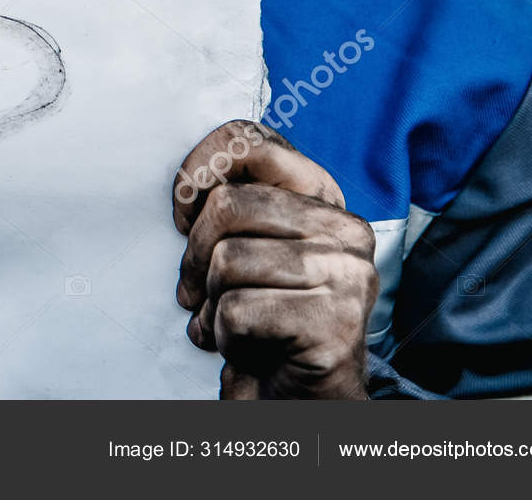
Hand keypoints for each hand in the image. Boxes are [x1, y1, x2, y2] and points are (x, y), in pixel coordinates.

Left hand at [172, 120, 377, 398]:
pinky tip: (247, 348)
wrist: (301, 392)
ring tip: (227, 321)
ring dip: (209, 303)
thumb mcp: (247, 243)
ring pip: (227, 261)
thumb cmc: (262, 310)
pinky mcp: (334, 325)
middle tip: (194, 289)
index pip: (247, 139)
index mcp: (322, 195)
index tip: (184, 215)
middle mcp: (345, 229)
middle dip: (193, 255)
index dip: (198, 172)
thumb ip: (231, 203)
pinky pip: (237, 311)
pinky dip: (223, 336)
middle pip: (227, 206)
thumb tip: (186, 188)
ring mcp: (347, 275)